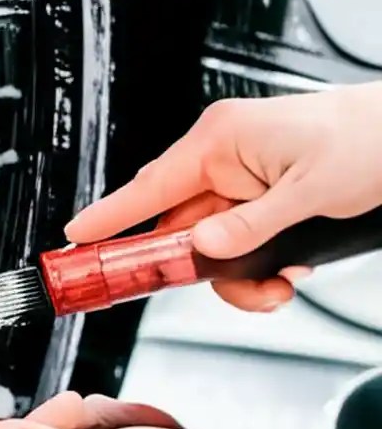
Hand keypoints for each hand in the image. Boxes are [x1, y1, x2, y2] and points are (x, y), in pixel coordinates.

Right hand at [66, 82, 381, 311]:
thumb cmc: (370, 139)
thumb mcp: (310, 190)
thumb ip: (250, 225)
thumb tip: (203, 249)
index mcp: (221, 141)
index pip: (147, 188)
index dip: (108, 219)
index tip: (75, 241)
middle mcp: (223, 159)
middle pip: (175, 231)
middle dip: (197, 271)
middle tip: (225, 289)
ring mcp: (239, 181)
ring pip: (206, 248)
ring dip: (235, 279)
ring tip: (275, 289)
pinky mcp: (257, 200)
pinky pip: (233, 246)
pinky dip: (254, 271)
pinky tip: (285, 275)